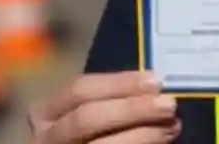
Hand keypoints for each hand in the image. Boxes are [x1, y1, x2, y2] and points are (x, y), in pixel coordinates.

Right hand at [27, 71, 181, 142]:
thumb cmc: (91, 130)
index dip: (119, 83)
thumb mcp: (92, 111)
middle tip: (169, 105)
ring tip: (172, 127)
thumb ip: (113, 100)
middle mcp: (45, 137)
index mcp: (46, 112)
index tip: (155, 80)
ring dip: (142, 135)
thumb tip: (153, 86)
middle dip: (131, 109)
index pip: (79, 89)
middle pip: (86, 118)